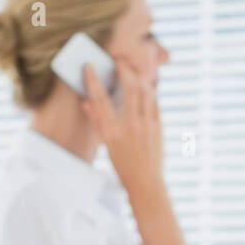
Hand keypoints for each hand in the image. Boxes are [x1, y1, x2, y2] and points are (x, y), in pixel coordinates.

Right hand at [81, 57, 162, 195]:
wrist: (146, 183)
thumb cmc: (123, 165)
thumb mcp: (107, 145)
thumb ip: (96, 121)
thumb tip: (85, 102)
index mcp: (113, 132)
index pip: (100, 99)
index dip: (93, 80)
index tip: (89, 66)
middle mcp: (130, 126)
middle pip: (129, 88)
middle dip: (124, 70)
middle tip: (119, 61)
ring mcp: (147, 126)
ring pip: (145, 92)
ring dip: (138, 78)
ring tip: (132, 72)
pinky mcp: (159, 128)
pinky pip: (154, 102)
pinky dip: (148, 92)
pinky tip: (144, 88)